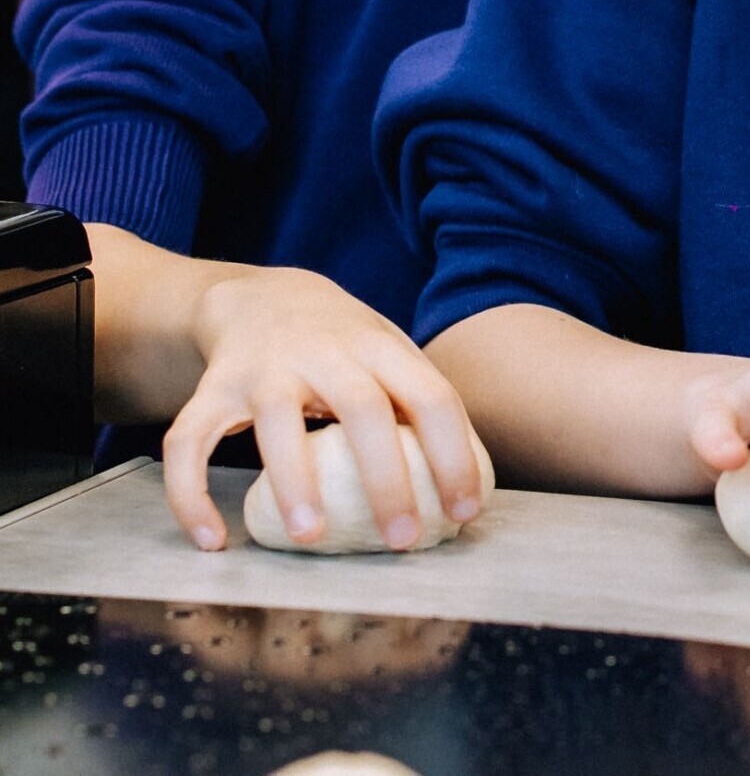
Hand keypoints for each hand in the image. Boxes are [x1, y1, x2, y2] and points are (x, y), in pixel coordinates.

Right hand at [164, 265, 483, 553]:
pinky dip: (192, 493)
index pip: (431, 397)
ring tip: (311, 537)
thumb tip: (469, 482)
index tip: (463, 511)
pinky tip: (214, 540)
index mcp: (380, 348)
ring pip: (276, 422)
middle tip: (402, 539)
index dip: (454, 455)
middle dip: (386, 480)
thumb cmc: (343, 345)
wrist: (259, 298)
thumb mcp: (390, 354)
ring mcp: (264, 369)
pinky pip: (191, 442)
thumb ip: (422, 403)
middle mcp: (324, 353)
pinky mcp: (211, 390)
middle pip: (363, 410)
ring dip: (294, 482)